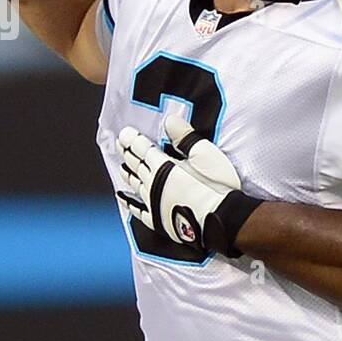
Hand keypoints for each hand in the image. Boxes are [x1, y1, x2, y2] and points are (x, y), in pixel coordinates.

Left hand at [115, 116, 240, 247]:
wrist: (222, 219)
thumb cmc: (217, 186)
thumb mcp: (205, 153)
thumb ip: (185, 136)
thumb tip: (169, 120)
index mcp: (163, 165)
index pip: (143, 149)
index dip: (132, 139)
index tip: (124, 133)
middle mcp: (153, 183)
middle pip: (137, 164)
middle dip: (128, 153)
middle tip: (119, 144)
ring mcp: (153, 202)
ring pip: (136, 184)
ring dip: (128, 174)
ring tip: (122, 167)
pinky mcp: (157, 220)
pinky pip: (138, 210)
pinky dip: (129, 203)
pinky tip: (123, 199)